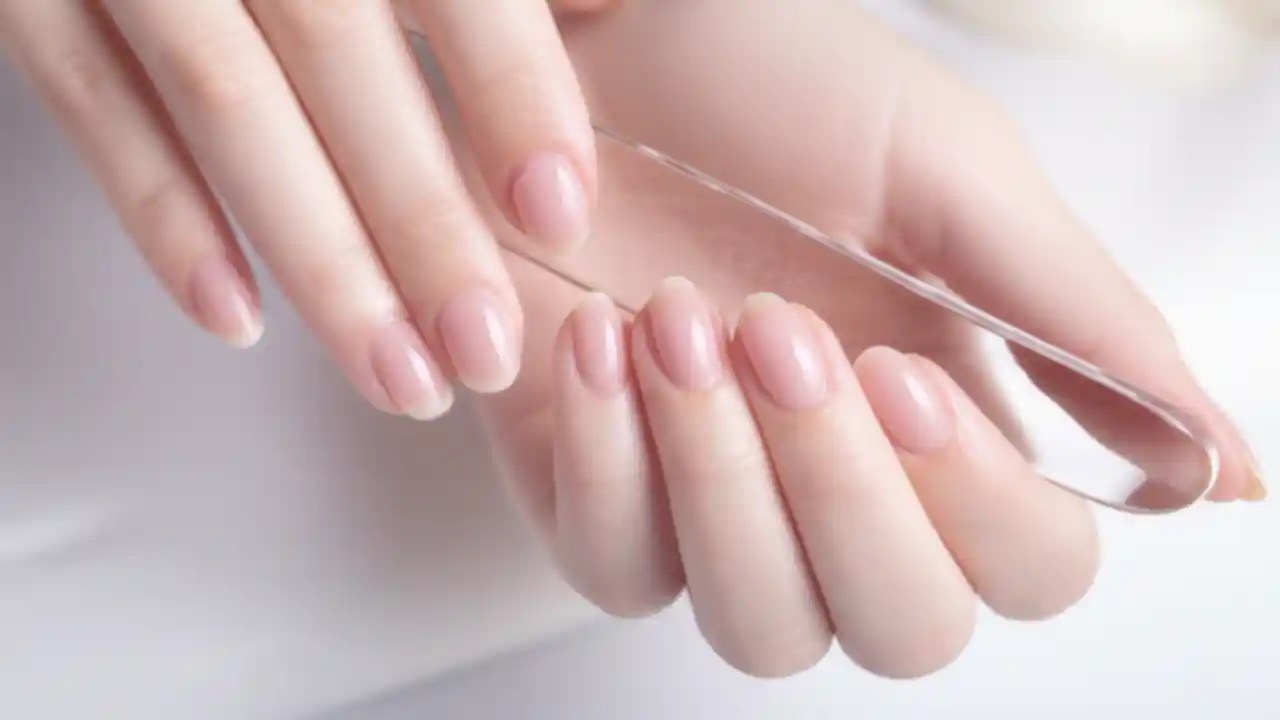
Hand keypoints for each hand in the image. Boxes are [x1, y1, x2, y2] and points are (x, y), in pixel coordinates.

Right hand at [0, 0, 611, 417]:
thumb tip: (606, 12)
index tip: (556, 214)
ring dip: (317, 258)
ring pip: (225, 102)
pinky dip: (162, 216)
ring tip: (398, 380)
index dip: (510, 88)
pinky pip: (87, 102)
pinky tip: (237, 318)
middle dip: (419, 219)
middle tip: (486, 351)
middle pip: (337, 58)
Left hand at [461, 0, 1264, 677]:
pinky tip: (596, 338)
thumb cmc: (769, 88)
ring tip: (681, 321)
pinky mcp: (599, 495)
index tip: (906, 376)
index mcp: (951, 417)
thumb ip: (1078, 321)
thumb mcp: (941, 175)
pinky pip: (614, 567)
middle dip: (848, 500)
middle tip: (785, 337)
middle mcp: (842, 486)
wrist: (598, 45)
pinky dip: (611, 463)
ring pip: (763, 627)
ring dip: (725, 483)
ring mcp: (717, 505)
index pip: (1030, 563)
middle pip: (903, 628)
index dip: (985, 506)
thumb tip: (1223, 466)